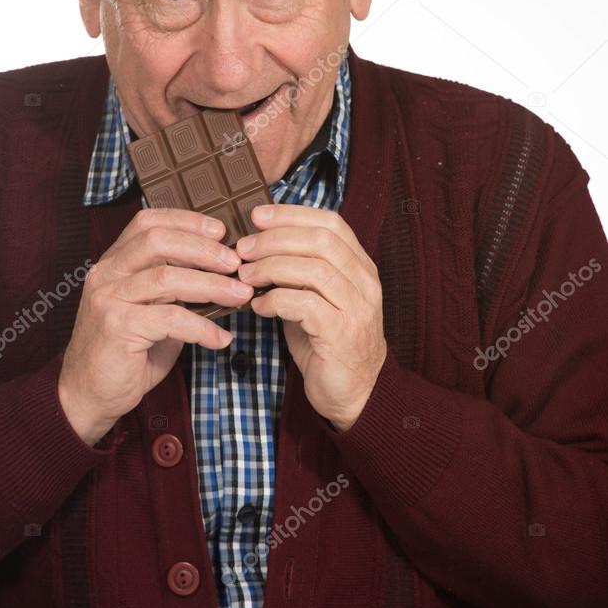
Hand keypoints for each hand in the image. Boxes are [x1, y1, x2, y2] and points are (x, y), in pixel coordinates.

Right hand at [58, 208, 253, 444]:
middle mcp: (106, 274)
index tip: (220, 230)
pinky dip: (202, 328)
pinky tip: (220, 339)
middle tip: (235, 263)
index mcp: (113, 263)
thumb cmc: (125, 353)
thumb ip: (174, 291)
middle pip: (158, 241)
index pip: (148, 222)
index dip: (186, 220)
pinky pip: (170, 319)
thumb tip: (222, 276)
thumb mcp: (151, 312)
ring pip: (167, 277)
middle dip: (204, 249)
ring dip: (211, 285)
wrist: (88, 395)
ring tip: (240, 295)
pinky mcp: (117, 327)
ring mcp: (108, 298)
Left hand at [235, 204, 385, 431]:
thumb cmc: (326, 342)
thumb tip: (254, 243)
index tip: (257, 215)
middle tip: (243, 248)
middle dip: (275, 239)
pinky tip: (258, 307)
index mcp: (360, 265)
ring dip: (271, 268)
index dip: (292, 214)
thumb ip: (297, 270)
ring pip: (313, 269)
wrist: (355, 393)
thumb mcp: (315, 297)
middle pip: (320, 240)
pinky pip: (305, 304)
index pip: (330, 222)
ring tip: (245, 277)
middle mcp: (365, 281)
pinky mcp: (343, 333)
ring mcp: (358, 307)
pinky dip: (275, 300)